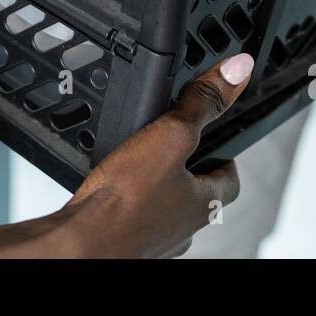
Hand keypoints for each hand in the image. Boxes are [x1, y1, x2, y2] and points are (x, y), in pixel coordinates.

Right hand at [0, 53, 252, 257]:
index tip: (217, 138)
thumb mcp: (170, 135)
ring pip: (166, 208)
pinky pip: (135, 217)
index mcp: (204, 204)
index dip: (224, 154)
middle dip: (186, 170)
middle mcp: (183, 228)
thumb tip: (237, 72)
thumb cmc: (123, 201)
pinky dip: (129, 202)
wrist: (78, 243)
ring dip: (157, 188)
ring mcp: (154, 239)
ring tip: (138, 165)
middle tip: (171, 146)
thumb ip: (202, 103)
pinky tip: (111, 188)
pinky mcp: (125, 242)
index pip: (229, 178)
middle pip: (197, 193)